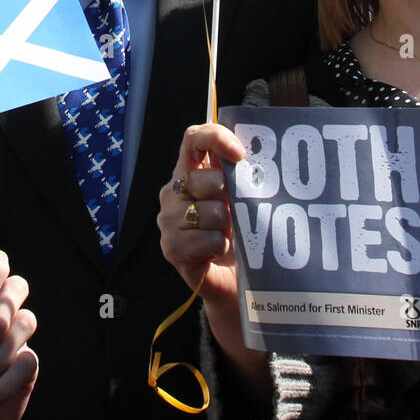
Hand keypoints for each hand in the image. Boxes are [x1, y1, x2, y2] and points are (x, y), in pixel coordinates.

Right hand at [158, 124, 244, 307]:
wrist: (231, 280)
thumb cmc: (237, 234)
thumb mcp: (240, 199)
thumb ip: (239, 175)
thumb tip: (252, 159)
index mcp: (190, 170)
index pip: (193, 138)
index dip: (216, 138)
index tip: (240, 154)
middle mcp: (174, 191)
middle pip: (207, 178)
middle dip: (230, 198)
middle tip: (234, 213)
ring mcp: (167, 218)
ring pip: (211, 211)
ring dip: (227, 227)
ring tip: (226, 236)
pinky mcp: (171, 247)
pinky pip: (207, 238)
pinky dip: (220, 246)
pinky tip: (216, 251)